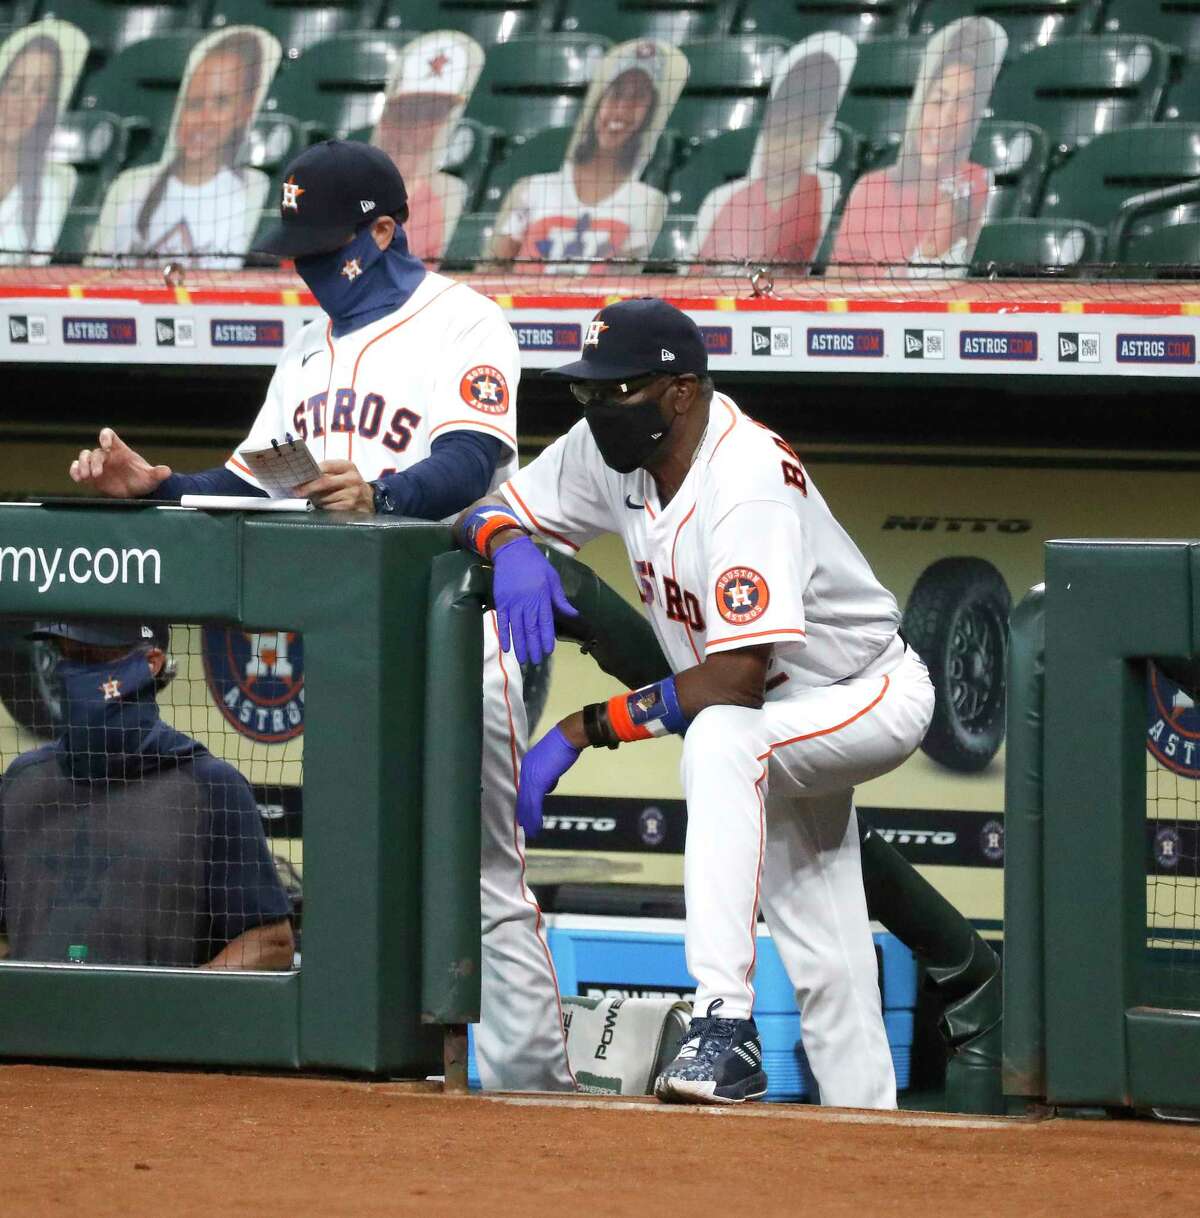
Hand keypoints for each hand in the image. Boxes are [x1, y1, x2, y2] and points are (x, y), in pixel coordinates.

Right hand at [69, 428, 170, 497]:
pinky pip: (77, 469)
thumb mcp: (152, 478)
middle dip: (93, 462)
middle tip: (97, 474)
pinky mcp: (91, 476)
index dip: (105, 437)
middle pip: (94, 451)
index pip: (109, 435)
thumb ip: (158, 473)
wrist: (137, 492)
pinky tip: (78, 478)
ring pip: (84, 457)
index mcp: (120, 450)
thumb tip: (167, 472)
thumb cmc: (144, 480)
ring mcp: (98, 465)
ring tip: (85, 476)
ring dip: (82, 465)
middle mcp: (107, 455)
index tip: (106, 446)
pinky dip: (74, 471)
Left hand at [295, 460, 373, 511]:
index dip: (311, 470)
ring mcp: (353, 494)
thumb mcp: (343, 473)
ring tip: (313, 499)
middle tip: (297, 491)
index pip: (326, 465)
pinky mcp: (350, 507)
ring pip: (325, 497)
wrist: (369, 499)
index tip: (299, 476)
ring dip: (315, 499)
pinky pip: (329, 507)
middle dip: (308, 487)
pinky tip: (324, 506)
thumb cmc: (350, 485)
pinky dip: (323, 507)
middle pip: (324, 482)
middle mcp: (352, 479)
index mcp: (348, 466)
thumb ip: (327, 472)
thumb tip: (304, 476)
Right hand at [492, 536, 578, 664]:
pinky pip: (502, 622)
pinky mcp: (501, 602)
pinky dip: (504, 635)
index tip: (548, 651)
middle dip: (533, 647)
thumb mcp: (553, 578)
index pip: (545, 622)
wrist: (512, 552)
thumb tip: (574, 614)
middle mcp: (527, 602)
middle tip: (535, 661)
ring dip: (520, 645)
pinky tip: (507, 648)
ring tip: (523, 660)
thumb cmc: (536, 564)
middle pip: (531, 629)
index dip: (546, 638)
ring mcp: (512, 603)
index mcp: (542, 597)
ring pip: (517, 628)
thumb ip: (560, 599)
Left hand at [516, 725, 580, 837]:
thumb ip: (547, 775)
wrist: (569, 736)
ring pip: (526, 803)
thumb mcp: (552, 762)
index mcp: (527, 765)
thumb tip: (548, 786)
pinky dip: (535, 816)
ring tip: (531, 831)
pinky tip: (536, 825)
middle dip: (523, 814)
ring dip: (529, 819)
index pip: (522, 788)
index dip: (522, 803)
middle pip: (521, 797)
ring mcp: (531, 775)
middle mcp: (525, 770)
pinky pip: (534, 803)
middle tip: (523, 827)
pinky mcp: (538, 780)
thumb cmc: (563, 745)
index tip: (522, 815)